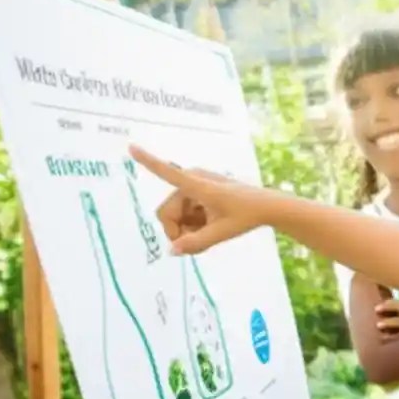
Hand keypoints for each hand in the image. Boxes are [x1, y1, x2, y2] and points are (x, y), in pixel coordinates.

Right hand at [129, 145, 273, 254]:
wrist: (266, 207)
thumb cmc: (246, 216)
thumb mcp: (221, 233)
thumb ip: (196, 243)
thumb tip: (172, 251)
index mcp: (197, 185)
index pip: (168, 172)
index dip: (148, 161)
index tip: (131, 146)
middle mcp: (193, 181)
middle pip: (167, 212)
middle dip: (177, 230)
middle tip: (197, 242)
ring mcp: (195, 186)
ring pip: (175, 215)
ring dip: (187, 228)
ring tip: (209, 232)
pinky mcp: (198, 192)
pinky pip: (184, 212)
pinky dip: (193, 223)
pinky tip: (209, 226)